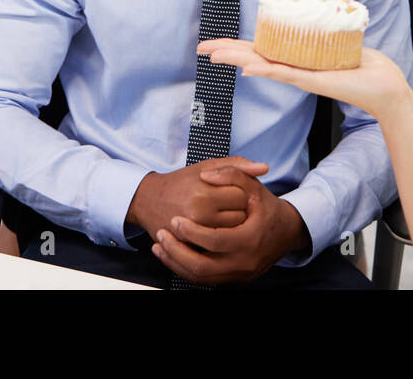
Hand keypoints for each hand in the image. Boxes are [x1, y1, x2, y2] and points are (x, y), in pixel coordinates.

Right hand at [126, 155, 264, 251]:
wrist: (148, 200)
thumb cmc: (181, 181)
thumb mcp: (206, 166)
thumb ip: (237, 165)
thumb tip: (264, 168)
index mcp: (206, 192)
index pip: (242, 196)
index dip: (242, 194)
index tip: (233, 192)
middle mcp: (200, 213)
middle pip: (240, 217)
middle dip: (241, 212)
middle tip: (229, 206)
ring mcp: (194, 233)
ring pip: (232, 233)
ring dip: (233, 227)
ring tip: (222, 217)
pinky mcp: (188, 246)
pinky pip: (216, 247)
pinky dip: (220, 240)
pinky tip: (214, 230)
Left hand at [151, 161, 308, 284]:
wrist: (286, 232)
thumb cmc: (267, 209)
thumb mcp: (254, 187)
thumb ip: (232, 174)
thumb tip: (206, 175)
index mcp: (250, 238)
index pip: (215, 241)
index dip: (192, 232)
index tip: (175, 220)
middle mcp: (245, 262)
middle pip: (203, 266)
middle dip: (177, 251)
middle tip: (162, 234)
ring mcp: (239, 274)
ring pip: (200, 277)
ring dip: (176, 263)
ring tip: (160, 246)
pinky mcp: (234, 279)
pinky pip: (204, 281)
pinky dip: (185, 270)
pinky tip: (172, 256)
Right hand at [202, 38, 411, 123]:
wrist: (385, 86)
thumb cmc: (366, 67)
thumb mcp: (339, 41)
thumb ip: (325, 32)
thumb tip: (320, 10)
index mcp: (296, 59)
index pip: (260, 49)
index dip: (236, 45)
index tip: (215, 43)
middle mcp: (294, 68)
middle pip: (252, 57)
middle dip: (225, 52)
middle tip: (200, 49)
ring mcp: (300, 76)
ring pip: (261, 64)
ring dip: (236, 59)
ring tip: (213, 56)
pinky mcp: (313, 81)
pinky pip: (284, 73)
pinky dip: (265, 70)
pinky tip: (247, 68)